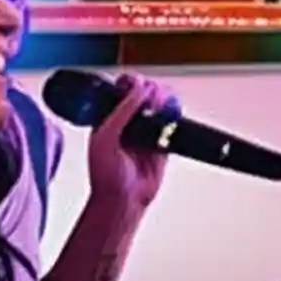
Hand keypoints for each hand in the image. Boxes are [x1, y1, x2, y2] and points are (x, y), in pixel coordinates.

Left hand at [87, 73, 172, 210]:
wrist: (124, 199)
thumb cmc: (106, 175)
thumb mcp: (106, 137)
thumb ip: (121, 112)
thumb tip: (138, 90)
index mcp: (108, 118)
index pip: (120, 90)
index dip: (129, 81)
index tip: (135, 81)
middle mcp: (127, 123)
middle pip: (143, 94)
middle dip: (150, 88)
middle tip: (151, 92)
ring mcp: (145, 132)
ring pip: (159, 106)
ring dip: (163, 99)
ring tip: (161, 102)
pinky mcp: (162, 143)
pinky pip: (172, 124)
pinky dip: (175, 115)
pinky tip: (171, 113)